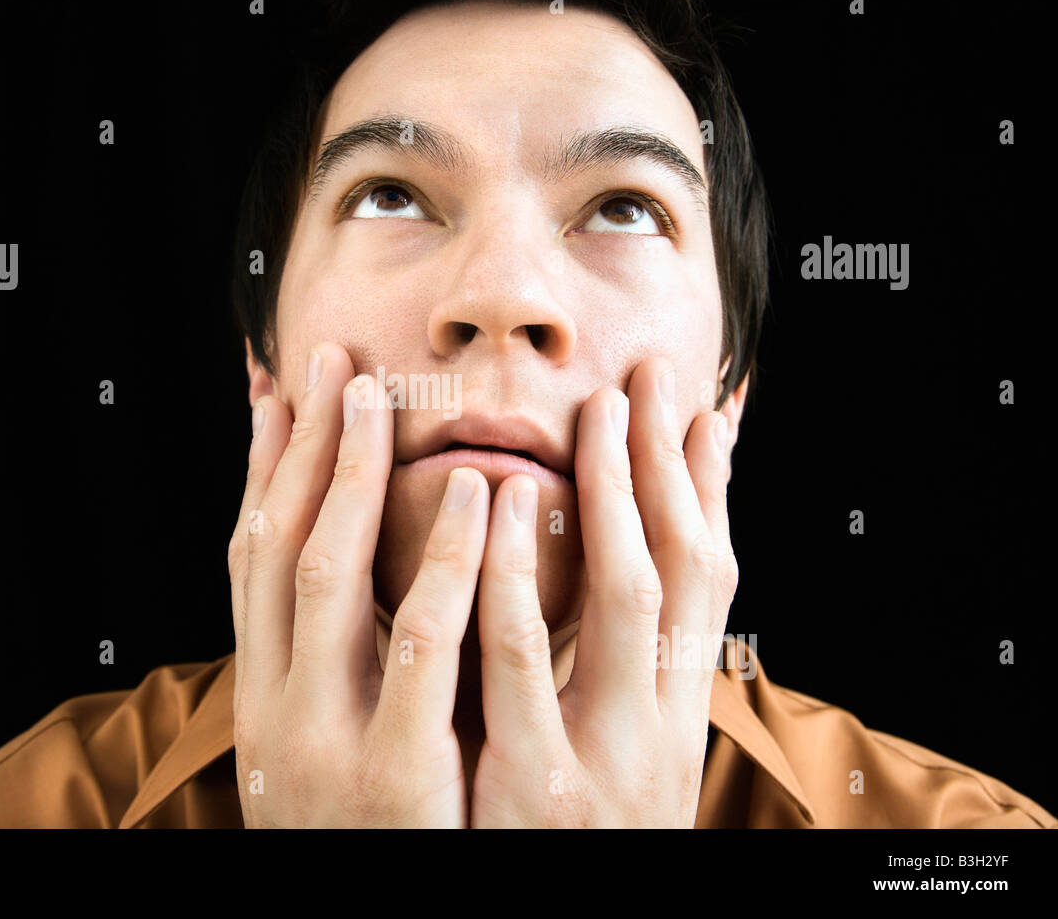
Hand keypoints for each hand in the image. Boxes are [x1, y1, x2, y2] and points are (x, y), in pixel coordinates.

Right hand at [227, 341, 491, 825]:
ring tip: (375, 397)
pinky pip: (423, 651)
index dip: (261, 472)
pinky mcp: (397, 776)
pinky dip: (444, 565)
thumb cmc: (359, 842)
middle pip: (277, 548)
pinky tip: (471, 496)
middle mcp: (277, 708)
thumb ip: (337, 674)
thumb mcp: (326, 753)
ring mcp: (329, 739)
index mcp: (265, 698)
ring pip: (330, 578)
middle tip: (322, 360)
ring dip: (349, 480)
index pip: (252, 561)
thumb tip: (351, 586)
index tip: (275, 392)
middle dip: (297, 449)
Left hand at [469, 357, 736, 826]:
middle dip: (668, 469)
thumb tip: (613, 579)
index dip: (711, 492)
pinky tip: (504, 500)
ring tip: (595, 411)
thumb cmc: (565, 838)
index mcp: (674, 722)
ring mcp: (598, 760)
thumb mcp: (614, 760)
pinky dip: (514, 571)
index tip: (704, 409)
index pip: (711, 586)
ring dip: (610, 496)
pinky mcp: (530, 789)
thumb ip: (609, 675)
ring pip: (622, 600)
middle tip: (651, 378)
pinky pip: (515, 662)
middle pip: (684, 575)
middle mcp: (658, 737)